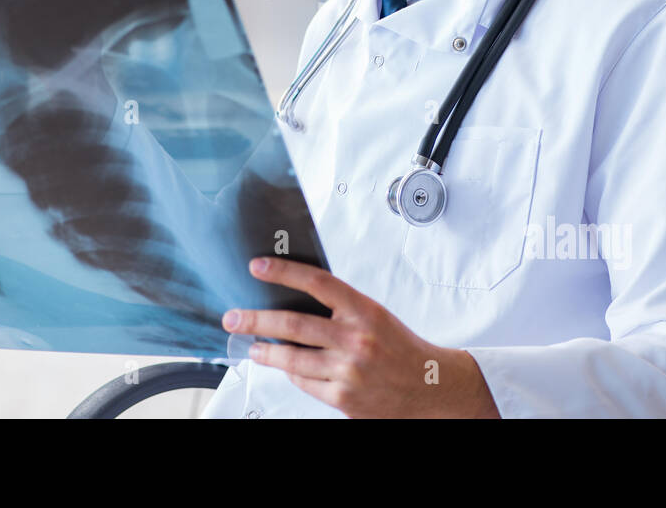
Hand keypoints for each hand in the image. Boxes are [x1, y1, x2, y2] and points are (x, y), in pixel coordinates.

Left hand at [223, 257, 499, 417]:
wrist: (431, 387)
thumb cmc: (401, 348)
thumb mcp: (375, 316)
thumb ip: (340, 308)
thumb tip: (295, 298)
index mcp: (365, 311)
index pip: (317, 283)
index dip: (284, 272)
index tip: (258, 267)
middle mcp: (356, 339)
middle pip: (293, 324)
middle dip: (256, 319)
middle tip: (234, 317)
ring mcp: (348, 371)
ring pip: (292, 358)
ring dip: (264, 352)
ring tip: (251, 346)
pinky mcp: (343, 398)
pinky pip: (305, 383)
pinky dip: (292, 373)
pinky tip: (285, 368)